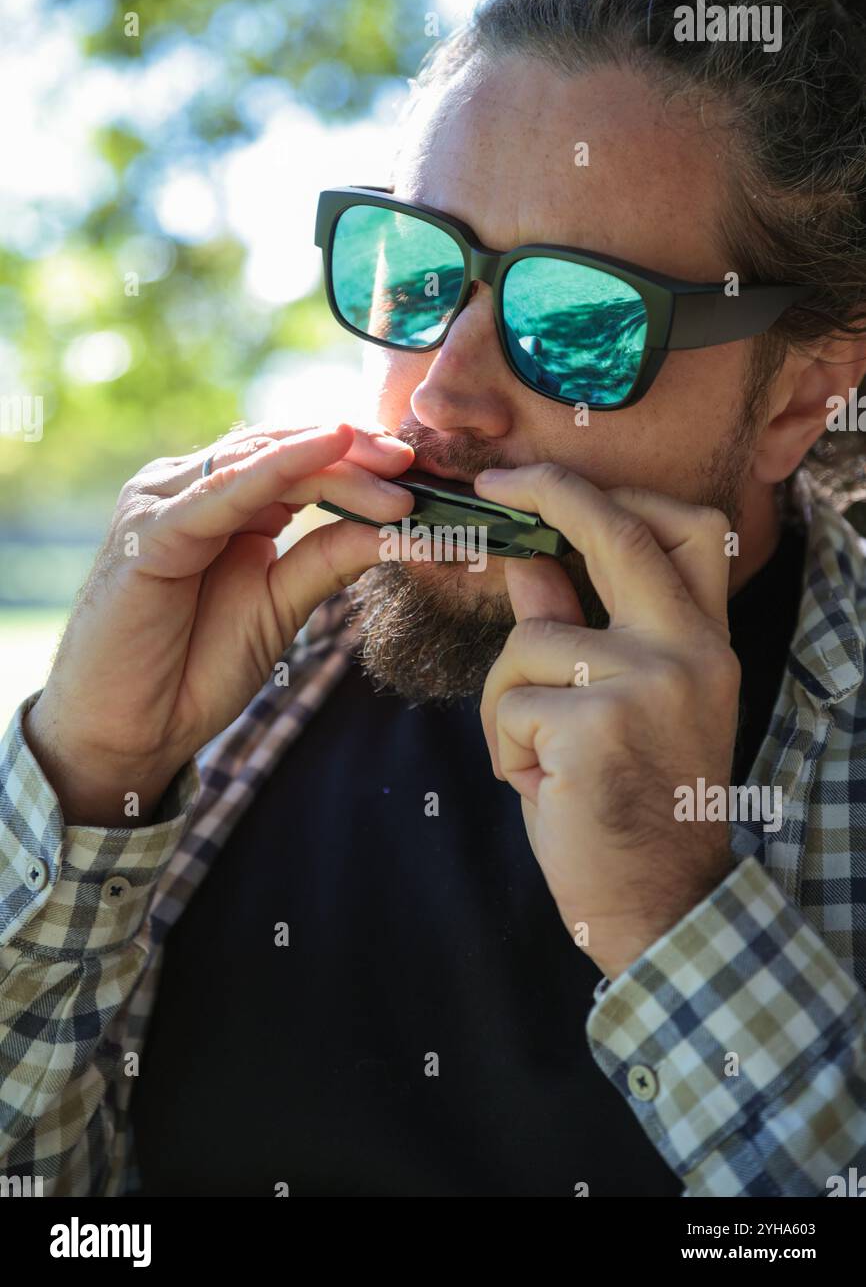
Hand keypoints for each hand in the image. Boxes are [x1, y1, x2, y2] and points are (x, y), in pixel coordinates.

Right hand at [26, 423, 414, 826]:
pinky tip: (326, 451)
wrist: (128, 731)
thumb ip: (327, 558)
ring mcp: (163, 503)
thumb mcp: (280, 604)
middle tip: (413, 462)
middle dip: (355, 450)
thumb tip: (396, 525)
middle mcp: (189, 490)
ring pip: (260, 460)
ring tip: (394, 470)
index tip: (418, 473)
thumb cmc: (193, 670)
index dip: (359, 459)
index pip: (296, 460)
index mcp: (220, 504)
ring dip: (333, 461)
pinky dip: (279, 468)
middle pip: (283, 448)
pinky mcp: (148, 531)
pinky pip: (223, 491)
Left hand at [477, 463, 740, 980]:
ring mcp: (651, 683)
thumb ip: (578, 630)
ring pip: (531, 640)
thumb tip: (530, 563)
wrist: (658, 907)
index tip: (546, 482)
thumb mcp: (615, 707)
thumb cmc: (629, 808)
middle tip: (493, 484)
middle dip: (550, 492)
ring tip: (539, 761)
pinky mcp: (599, 722)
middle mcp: (692, 651)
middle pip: (618, 533)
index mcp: (705, 643)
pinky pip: (512, 703)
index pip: (683, 529)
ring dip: (509, 701)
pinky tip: (543, 788)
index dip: (614, 493)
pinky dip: (506, 745)